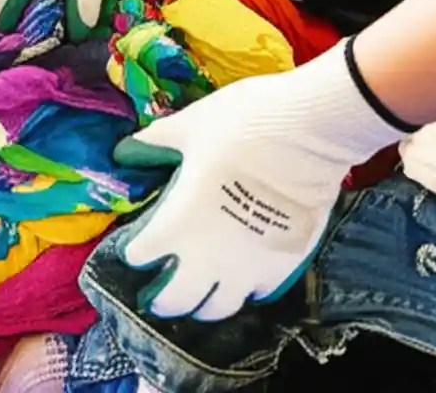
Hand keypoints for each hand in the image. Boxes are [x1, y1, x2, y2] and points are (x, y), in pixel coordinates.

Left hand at [112, 39, 405, 320]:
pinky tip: (244, 277)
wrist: (310, 132)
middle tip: (159, 290)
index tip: (137, 244)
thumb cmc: (242, 125)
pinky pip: (257, 295)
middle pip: (173, 302)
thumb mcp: (189, 126)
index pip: (139, 255)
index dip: (135, 251)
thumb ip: (155, 144)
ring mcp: (246, 269)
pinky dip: (245, 291)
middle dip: (161, 298)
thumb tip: (125, 151)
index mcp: (175, 225)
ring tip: (202, 291)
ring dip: (203, 304)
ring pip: (217, 309)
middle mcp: (206, 257)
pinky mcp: (282, 267)